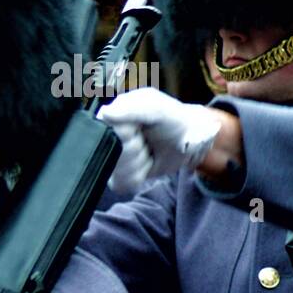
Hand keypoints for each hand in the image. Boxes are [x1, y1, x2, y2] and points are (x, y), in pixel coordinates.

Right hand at [98, 88, 221, 193]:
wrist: (188, 141)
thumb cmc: (174, 120)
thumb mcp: (158, 109)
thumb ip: (132, 109)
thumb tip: (104, 114)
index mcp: (110, 117)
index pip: (104, 134)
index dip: (125, 136)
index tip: (140, 130)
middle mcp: (106, 138)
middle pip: (112, 155)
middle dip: (135, 150)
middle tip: (147, 141)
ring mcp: (112, 158)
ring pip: (118, 171)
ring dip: (140, 163)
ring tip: (149, 151)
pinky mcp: (119, 175)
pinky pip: (120, 184)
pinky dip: (138, 176)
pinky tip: (146, 164)